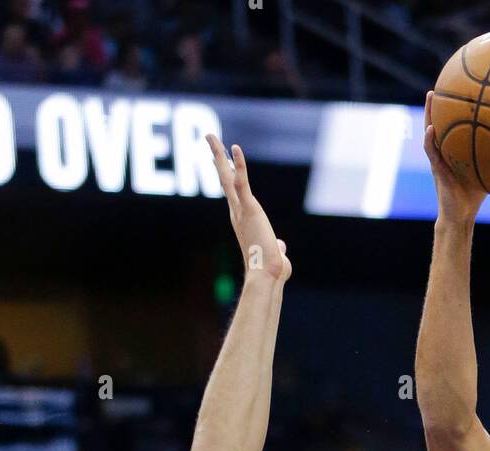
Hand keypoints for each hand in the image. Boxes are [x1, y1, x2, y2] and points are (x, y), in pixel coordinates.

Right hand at [206, 134, 290, 282]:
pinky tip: (234, 148)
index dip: (227, 174)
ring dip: (217, 155)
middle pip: (223, 179)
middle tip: (209, 139)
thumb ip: (277, 246)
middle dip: (216, 158)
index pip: (232, 192)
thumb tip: (280, 246)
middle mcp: (236, 213)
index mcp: (241, 220)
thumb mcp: (275, 252)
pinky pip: (241, 182)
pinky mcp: (249, 208)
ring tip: (210, 136)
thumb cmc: (272, 269)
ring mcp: (240, 210)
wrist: (267, 275)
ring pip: (226, 177)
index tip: (223, 159)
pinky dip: (238, 165)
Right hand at [422, 91, 486, 224]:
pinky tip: (430, 128)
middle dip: (438, 104)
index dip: (452, 109)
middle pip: (439, 123)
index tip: (456, 88)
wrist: (461, 215)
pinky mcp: (437, 170)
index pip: (452, 125)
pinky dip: (430, 140)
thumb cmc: (475, 195)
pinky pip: (432, 152)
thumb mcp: (488, 170)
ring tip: (431, 96)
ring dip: (429, 114)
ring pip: (430, 132)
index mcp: (453, 150)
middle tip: (440, 85)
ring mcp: (438, 159)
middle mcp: (444, 151)